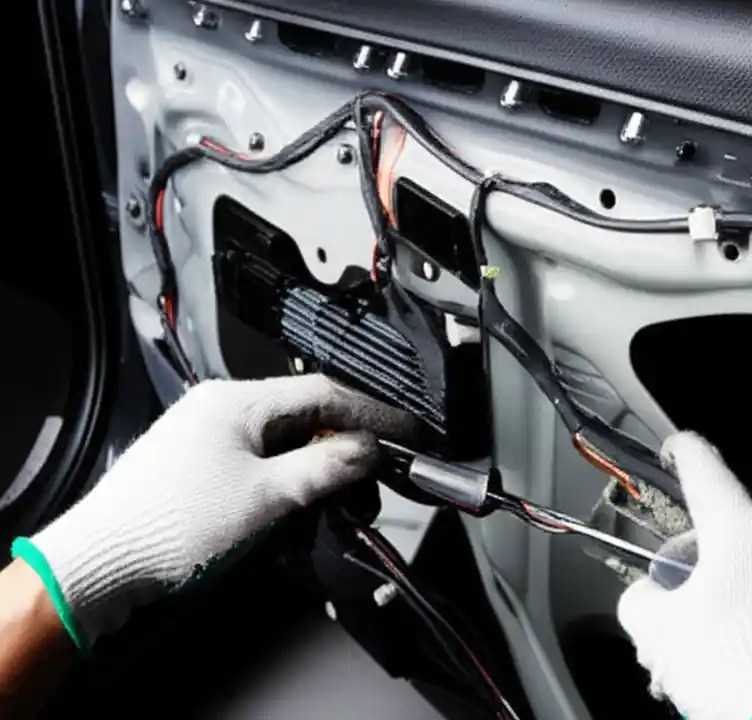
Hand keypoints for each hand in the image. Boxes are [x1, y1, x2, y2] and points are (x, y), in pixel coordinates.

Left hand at [16, 374, 419, 649]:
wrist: (101, 565)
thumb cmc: (172, 524)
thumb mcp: (268, 496)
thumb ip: (328, 466)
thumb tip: (371, 448)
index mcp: (234, 400)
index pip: (323, 392)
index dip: (373, 412)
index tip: (408, 432)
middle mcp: (220, 410)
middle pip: (306, 418)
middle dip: (347, 450)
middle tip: (376, 482)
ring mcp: (208, 440)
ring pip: (286, 445)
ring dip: (318, 473)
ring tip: (337, 505)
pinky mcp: (201, 471)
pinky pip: (262, 466)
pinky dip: (289, 486)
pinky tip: (298, 511)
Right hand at [618, 432, 751, 719]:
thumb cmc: (737, 675)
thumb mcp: (658, 633)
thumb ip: (644, 600)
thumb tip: (650, 600)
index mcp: (744, 535)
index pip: (707, 474)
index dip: (685, 455)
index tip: (680, 447)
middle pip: (737, 547)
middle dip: (706, 578)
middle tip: (682, 620)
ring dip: (746, 611)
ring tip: (725, 661)